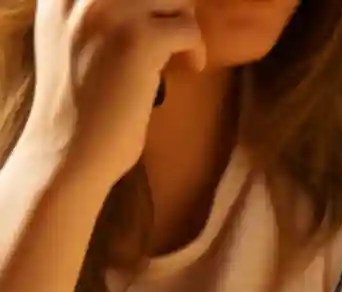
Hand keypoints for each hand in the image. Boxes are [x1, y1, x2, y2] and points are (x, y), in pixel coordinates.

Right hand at [17, 0, 206, 185]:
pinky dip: (195, 51)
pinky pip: (188, 29)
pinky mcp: (139, 39)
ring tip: (177, 53)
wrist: (68, 151)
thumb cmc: (79, 105)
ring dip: (183, 25)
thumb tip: (157, 3)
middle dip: (169, 7)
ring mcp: (108, 12)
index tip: (154, 29)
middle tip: (171, 38)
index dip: (150, 4)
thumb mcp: (75, 41)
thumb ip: (99, 13)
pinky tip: (189, 68)